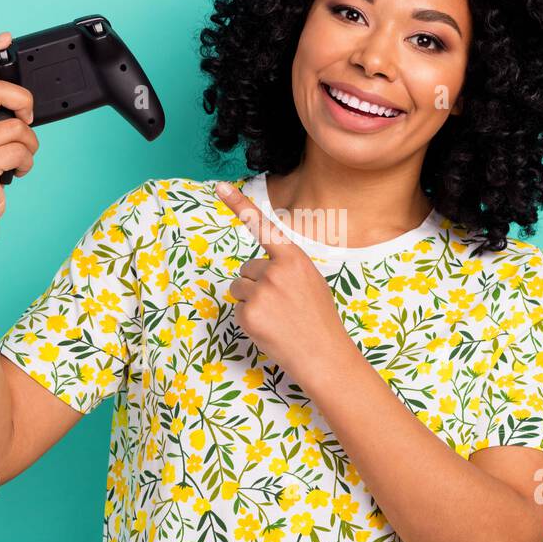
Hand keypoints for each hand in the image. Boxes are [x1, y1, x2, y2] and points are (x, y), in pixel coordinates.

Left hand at [215, 180, 352, 384]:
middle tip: (281, 304)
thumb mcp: (309, 280)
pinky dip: (250, 319)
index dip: (239, 204)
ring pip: (239, 287)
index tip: (219, 186)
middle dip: (258, 284)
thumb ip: (285, 267)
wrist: (324, 355)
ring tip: (276, 316)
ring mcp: (261, 293)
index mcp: (294, 258)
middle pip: (247, 268)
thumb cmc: (318, 318)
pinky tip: (270, 328)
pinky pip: (239, 308)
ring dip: (252, 300)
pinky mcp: (249, 314)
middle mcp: (275, 270)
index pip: (262, 226)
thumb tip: (257, 268)